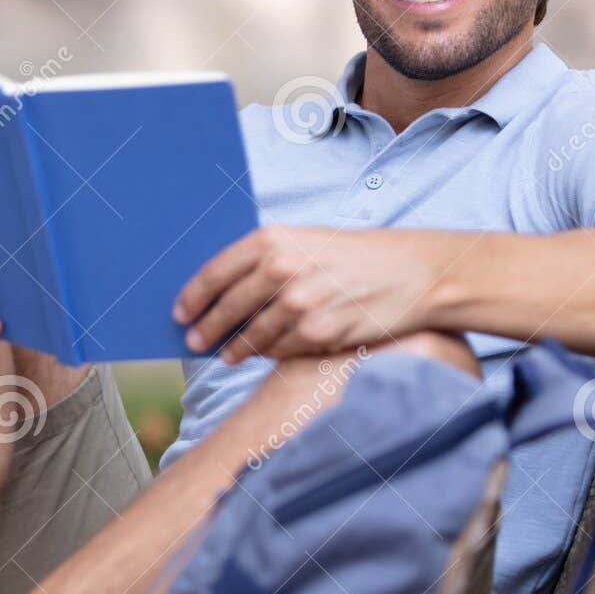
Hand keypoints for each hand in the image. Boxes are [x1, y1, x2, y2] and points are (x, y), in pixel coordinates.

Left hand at [173, 225, 432, 363]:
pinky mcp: (317, 333)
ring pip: (252, 334)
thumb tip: (225, 291)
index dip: (192, 296)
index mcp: (273, 239)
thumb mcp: (309, 241)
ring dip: (235, 348)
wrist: (415, 274)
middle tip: (194, 341)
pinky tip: (266, 354)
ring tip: (227, 354)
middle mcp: (281, 269)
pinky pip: (280, 350)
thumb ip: (268, 260)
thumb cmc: (359, 256)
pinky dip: (270, 353)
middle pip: (226, 306)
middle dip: (206, 327)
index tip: (179, 312)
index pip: (215, 272)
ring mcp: (298, 304)